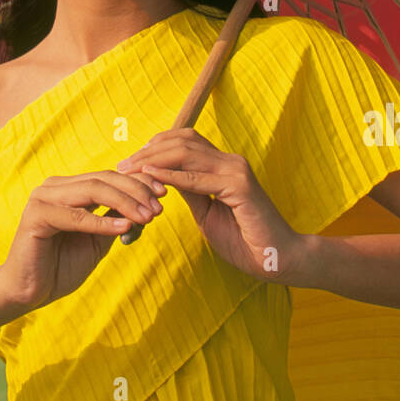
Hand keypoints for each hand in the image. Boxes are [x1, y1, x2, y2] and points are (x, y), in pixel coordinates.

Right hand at [0, 169, 167, 311]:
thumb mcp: (97, 241)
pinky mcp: (37, 215)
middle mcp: (55, 186)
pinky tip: (124, 226)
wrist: (28, 292)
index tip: (164, 194)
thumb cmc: (61, 266)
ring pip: (93, 190)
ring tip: (147, 217)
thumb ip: (116, 220)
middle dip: (136, 191)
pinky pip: (76, 216)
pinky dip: (102, 221)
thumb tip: (147, 206)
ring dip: (124, 202)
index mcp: (69, 187)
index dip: (138, 182)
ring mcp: (44, 197)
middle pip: (104, 179)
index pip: (109, 176)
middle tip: (159, 208)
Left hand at [116, 129, 310, 283]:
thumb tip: (163, 178)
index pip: (184, 142)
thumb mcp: (207, 213)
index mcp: (223, 165)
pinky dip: (172, 175)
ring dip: (154, 159)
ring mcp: (236, 170)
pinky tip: (152, 176)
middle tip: (122, 164)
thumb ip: (190, 192)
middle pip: (182, 141)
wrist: (276, 259)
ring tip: (130, 168)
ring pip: (187, 152)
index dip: (155, 146)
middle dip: (148, 150)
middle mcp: (230, 161)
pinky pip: (198, 177)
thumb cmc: (244, 240)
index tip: (130, 162)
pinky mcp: (240, 185)